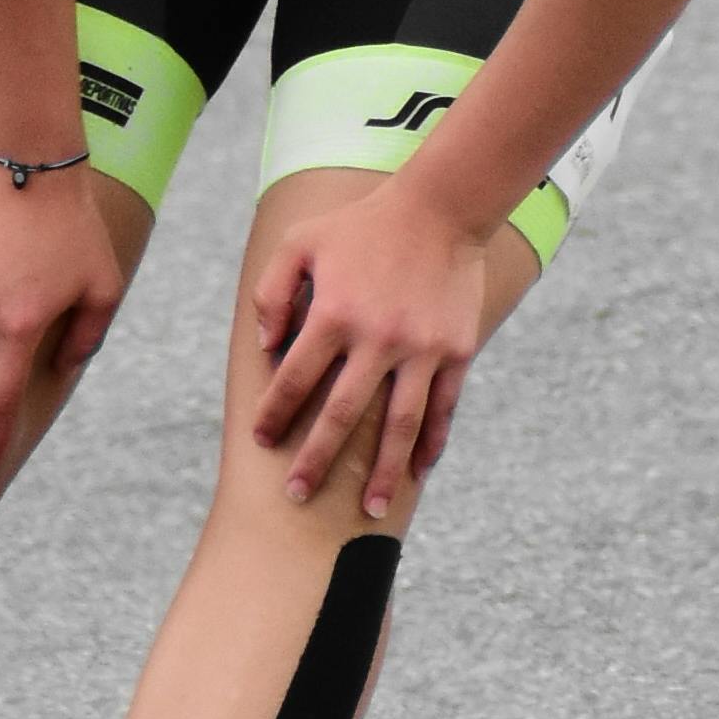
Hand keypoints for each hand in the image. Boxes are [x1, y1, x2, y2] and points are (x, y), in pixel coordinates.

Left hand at [250, 184, 497, 520]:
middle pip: (341, 416)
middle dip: (316, 460)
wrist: (440, 207)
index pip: (293, 379)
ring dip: (382, 472)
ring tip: (368, 511)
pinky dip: (432, 441)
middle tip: (297, 495)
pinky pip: (444, 406)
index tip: (262, 440)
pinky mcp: (456, 350)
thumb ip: (273, 293)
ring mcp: (422, 349)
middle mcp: (377, 339)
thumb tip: (266, 349)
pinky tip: (419, 470)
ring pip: (399, 425)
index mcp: (334, 314)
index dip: (274, 414)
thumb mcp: (300, 242)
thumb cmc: (361, 225)